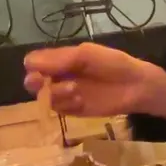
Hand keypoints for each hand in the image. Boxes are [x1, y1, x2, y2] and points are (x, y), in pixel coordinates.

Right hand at [24, 43, 165, 119]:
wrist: (136, 86)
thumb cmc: (113, 64)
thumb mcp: (86, 55)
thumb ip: (60, 59)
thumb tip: (28, 62)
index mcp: (61, 59)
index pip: (34, 62)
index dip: (34, 67)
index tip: (40, 70)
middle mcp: (60, 76)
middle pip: (33, 82)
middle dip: (36, 83)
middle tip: (45, 84)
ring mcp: (66, 94)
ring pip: (45, 97)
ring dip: (56, 94)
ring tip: (75, 90)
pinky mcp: (74, 110)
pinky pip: (59, 110)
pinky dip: (66, 106)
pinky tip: (79, 101)